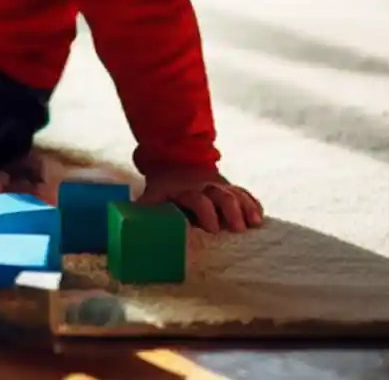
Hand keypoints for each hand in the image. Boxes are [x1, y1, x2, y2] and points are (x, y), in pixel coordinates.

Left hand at [138, 167, 263, 232]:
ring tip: (254, 224)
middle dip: (230, 212)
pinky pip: (245, 194)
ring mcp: (220, 186)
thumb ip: (146, 209)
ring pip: (237, 194)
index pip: (197, 200)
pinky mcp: (230, 187)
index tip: (211, 229)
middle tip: (236, 229)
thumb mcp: (153, 193)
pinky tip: (259, 218)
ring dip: (246, 208)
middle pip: (222, 196)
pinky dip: (253, 205)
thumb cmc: (165, 186)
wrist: (177, 159)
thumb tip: (129, 227)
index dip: (205, 213)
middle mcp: (206, 187)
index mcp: (186, 190)